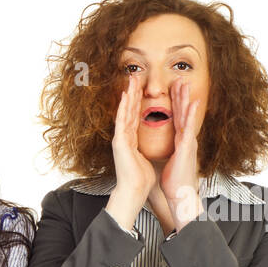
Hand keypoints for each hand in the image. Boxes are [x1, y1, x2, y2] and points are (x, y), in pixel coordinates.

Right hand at [104, 72, 154, 231]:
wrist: (135, 190)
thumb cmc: (141, 179)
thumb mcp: (145, 158)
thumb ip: (144, 150)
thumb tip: (147, 149)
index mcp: (130, 141)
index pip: (134, 117)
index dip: (136, 102)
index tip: (139, 89)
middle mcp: (124, 138)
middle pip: (128, 111)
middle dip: (132, 93)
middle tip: (134, 77)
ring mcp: (120, 139)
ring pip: (124, 112)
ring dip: (128, 95)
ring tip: (131, 80)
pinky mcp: (120, 141)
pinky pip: (122, 120)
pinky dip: (124, 107)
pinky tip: (125, 95)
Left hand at [159, 78, 203, 228]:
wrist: (179, 194)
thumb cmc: (174, 181)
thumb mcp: (169, 161)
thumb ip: (168, 151)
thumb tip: (164, 147)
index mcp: (179, 141)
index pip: (176, 118)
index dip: (175, 103)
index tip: (173, 90)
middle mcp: (185, 139)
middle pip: (182, 112)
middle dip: (181, 95)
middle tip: (180, 78)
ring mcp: (187, 142)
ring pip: (187, 116)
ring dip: (186, 98)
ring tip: (185, 83)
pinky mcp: (187, 147)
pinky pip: (189, 128)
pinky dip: (192, 114)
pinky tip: (194, 102)